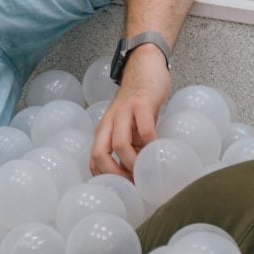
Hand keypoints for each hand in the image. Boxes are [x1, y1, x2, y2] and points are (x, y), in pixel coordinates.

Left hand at [89, 44, 170, 177]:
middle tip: (133, 184)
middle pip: (99, 154)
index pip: (94, 159)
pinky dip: (152, 144)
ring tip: (146, 169)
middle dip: (114, 175)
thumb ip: (130, 144)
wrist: (145, 66)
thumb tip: (138, 174)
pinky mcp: (142, 103)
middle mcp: (110, 121)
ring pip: (119, 144)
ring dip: (133, 163)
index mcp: (104, 129)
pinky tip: (159, 148)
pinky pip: (145, 129)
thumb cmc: (139, 102)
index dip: (106, 177)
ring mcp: (124, 111)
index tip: (123, 188)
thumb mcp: (129, 125)